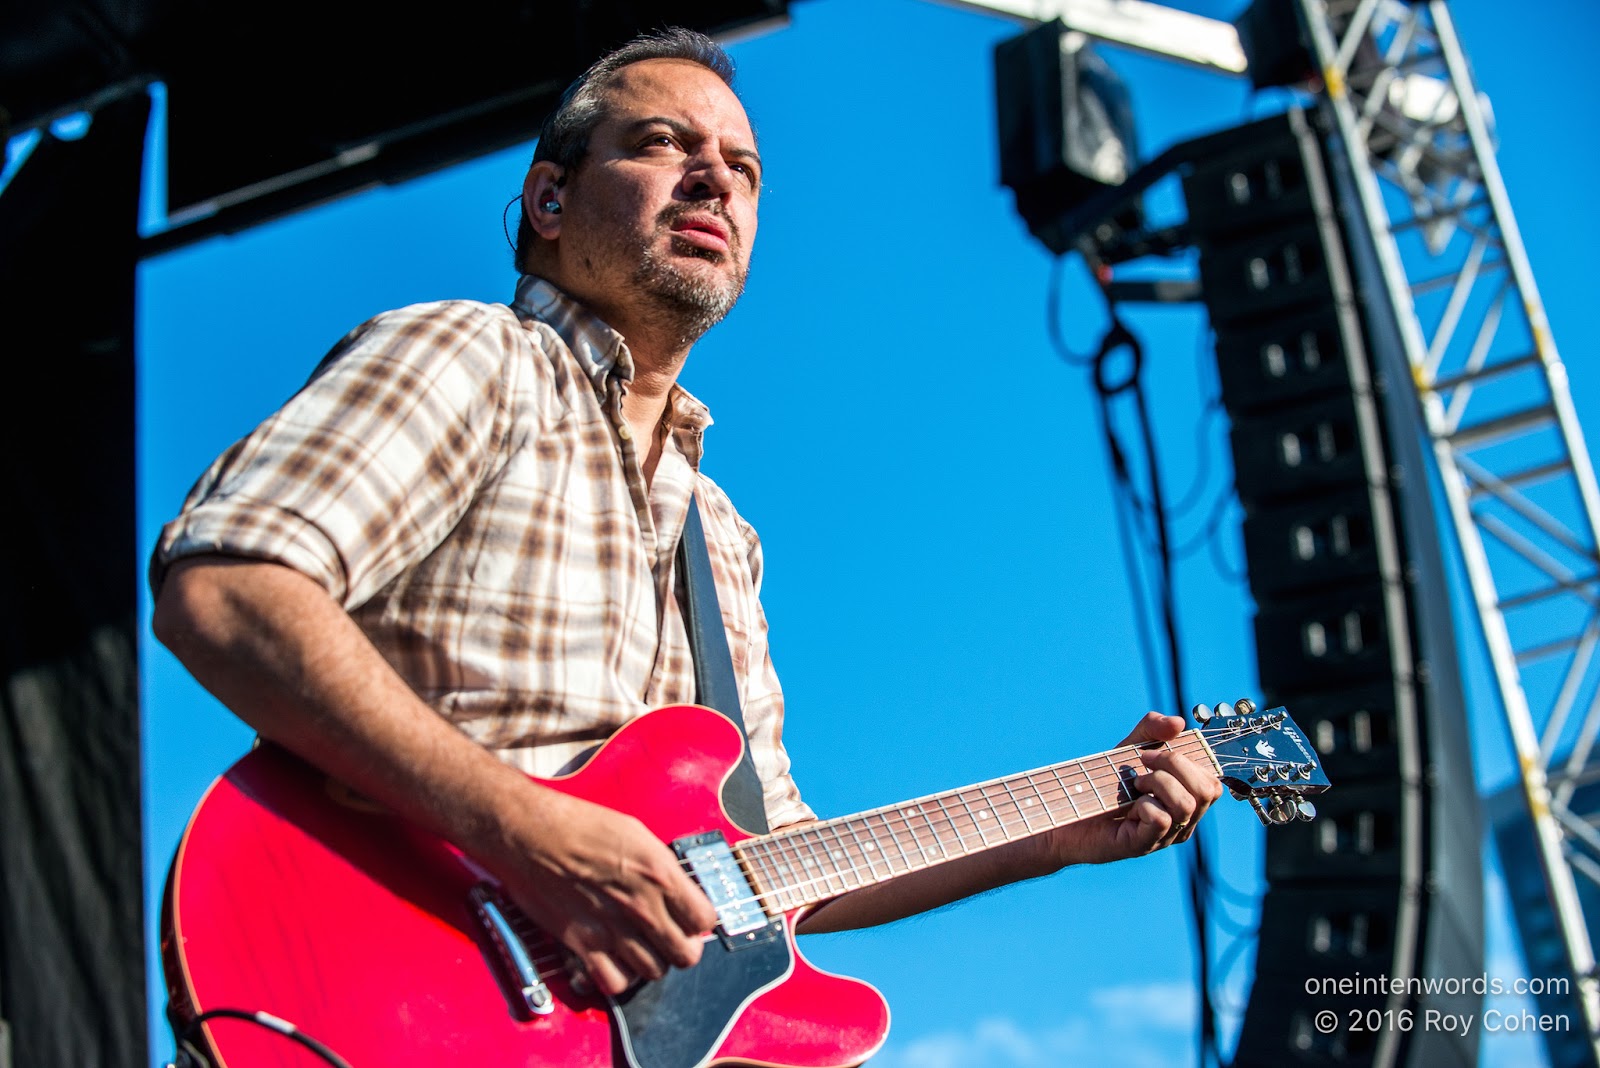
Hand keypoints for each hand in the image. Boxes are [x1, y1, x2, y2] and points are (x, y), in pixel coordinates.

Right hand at [488, 790, 717, 996]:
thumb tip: (676, 889)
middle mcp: (642, 905)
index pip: (705, 919)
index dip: (699, 921)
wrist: (531, 833)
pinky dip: (619, 976)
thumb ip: (661, 868)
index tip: (689, 918)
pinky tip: (615, 959)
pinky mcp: (583, 944)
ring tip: (641, 947)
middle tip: (669, 936)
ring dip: (651, 962)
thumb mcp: (636, 834)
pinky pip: (616, 982)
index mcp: (660, 872)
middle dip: (681, 947)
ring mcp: (613, 928)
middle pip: (686, 954)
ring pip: (655, 971)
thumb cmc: (578, 824)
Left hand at [1036, 711, 1222, 868]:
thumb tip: (1178, 722)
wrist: (1066, 807)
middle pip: (1207, 790)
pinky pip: (1162, 820)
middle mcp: (1182, 820)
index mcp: (1185, 799)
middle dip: (1174, 765)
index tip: (1151, 752)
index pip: (1212, 781)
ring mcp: (1165, 835)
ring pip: (1186, 805)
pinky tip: (1130, 804)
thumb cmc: (1103, 782)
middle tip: (1142, 763)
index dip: (1188, 760)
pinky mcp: (1143, 845)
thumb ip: (1152, 729)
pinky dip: (1146, 804)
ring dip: (1158, 783)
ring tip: (1135, 784)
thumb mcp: (1130, 747)